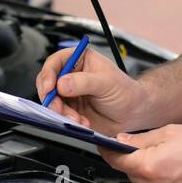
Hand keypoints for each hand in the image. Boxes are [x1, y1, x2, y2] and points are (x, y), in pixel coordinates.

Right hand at [35, 45, 151, 135]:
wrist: (134, 113)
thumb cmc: (126, 91)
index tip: (49, 87)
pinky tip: (82, 122)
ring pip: (52, 101)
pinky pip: (60, 114)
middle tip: (57, 108)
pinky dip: (68, 120)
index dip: (48, 74)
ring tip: (76, 119)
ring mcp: (70, 93)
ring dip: (61, 112)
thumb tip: (62, 83)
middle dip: (51, 97)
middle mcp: (72, 75)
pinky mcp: (71, 109)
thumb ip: (84, 82)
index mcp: (80, 60)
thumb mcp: (106, 82)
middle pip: (48, 83)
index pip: (55, 62)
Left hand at [99, 125, 181, 182]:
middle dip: (139, 161)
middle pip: (133, 173)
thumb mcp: (172, 132)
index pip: (117, 161)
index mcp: (149, 167)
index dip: (110, 152)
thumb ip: (142, 139)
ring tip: (175, 164)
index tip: (108, 148)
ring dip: (153, 175)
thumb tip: (123, 141)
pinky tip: (180, 177)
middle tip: (157, 150)